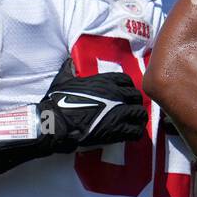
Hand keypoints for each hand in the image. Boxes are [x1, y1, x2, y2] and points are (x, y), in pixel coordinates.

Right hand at [0, 57, 146, 172]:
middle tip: (130, 111)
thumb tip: (69, 62)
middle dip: (134, 103)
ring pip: (140, 113)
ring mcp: (119, 112)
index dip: (127, 88)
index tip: (124, 95)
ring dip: (138, 119)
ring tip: (134, 123)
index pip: (127, 81)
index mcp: (105, 82)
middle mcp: (116, 94)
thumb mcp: (63, 80)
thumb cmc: (57, 101)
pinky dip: (136, 133)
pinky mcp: (118, 129)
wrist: (56, 122)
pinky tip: (131, 134)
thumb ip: (69, 69)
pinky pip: (136, 130)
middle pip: (136, 96)